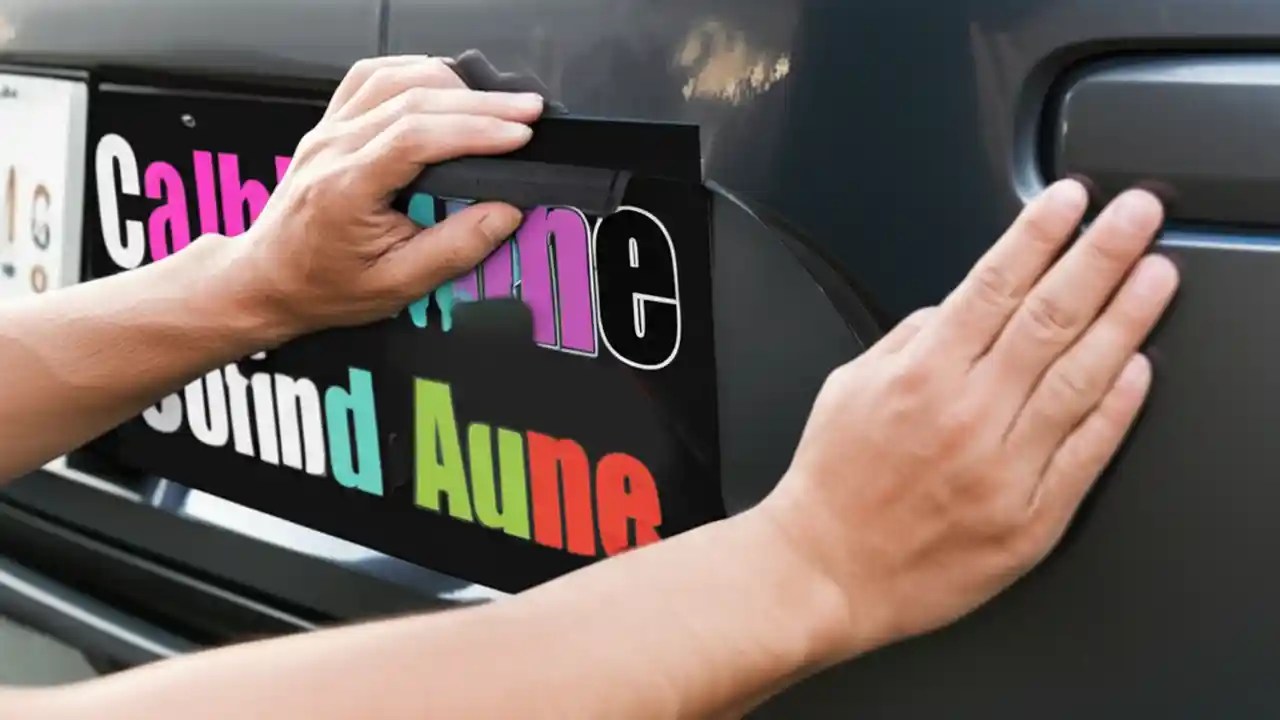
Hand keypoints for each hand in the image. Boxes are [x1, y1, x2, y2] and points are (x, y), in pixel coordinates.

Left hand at [234, 55, 543, 336]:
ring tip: (497, 103)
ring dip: (453, 84)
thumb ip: (454, 249)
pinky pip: (373, 78)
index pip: (416, 137)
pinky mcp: (331, 123)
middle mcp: (333, 148)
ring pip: (396, 79)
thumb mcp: (396, 286)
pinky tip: (444, 87)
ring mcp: (329, 130)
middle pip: (414, 99)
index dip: (473, 129)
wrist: (268, 280)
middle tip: (528, 112)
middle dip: (482, 102)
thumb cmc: (323, 286)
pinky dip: (415, 73)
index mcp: (346, 188)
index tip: (517, 134)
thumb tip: (505, 213)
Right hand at [756, 181, 1177, 658]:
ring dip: (1126, 318)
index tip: (1070, 201)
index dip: (1038, 235)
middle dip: (1099, 254)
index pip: (994, 284)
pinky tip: (1139, 368)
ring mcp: (1004, 466)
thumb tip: (958, 309)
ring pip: (1080, 376)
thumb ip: (906, 340)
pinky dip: (1117, 407)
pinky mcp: (1030, 517)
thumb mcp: (847, 387)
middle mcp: (967, 413)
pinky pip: (1086, 452)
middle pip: (1049, 316)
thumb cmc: (834, 483)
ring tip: (1157, 277)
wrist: (827, 571)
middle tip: (1136, 216)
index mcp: (920, 375)